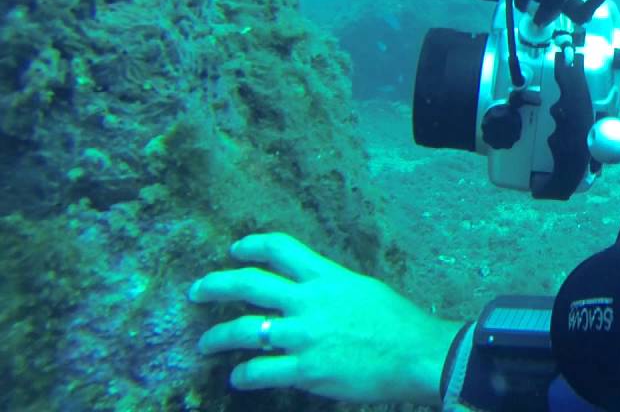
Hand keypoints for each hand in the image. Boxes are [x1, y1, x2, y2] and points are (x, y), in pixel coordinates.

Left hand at [189, 232, 461, 403]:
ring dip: (216, 337)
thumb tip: (311, 291)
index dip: (251, 245)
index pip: (280, 249)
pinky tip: (238, 377)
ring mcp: (304, 336)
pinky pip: (259, 371)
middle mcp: (309, 301)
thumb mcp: (363, 289)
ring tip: (204, 344)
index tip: (234, 251)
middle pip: (249, 283)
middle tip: (197, 292)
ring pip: (243, 330)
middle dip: (215, 285)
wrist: (418, 354)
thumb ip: (332, 288)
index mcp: (326, 277)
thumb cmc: (398, 323)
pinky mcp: (305, 369)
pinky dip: (242, 375)